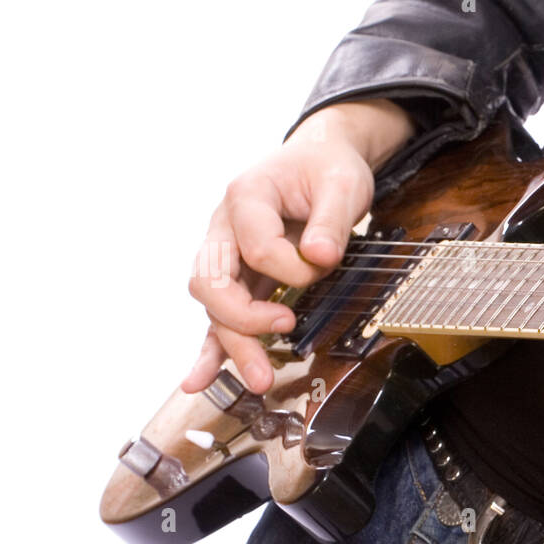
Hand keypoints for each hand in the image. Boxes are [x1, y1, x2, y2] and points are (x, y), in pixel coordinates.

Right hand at [181, 99, 413, 392]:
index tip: (323, 262)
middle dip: (244, 317)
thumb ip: (332, 217)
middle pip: (212, 281)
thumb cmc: (327, 169)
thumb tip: (319, 255)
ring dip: (233, 344)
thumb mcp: (343, 183)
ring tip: (259, 380)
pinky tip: (200, 380)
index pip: (256, 245)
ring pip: (213, 306)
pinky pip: (219, 317)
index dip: (292, 266)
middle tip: (285, 329)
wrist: (319, 163)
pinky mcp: (238, 279)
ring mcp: (227, 256)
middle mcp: (224, 228)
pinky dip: (211, 350)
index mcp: (246, 196)